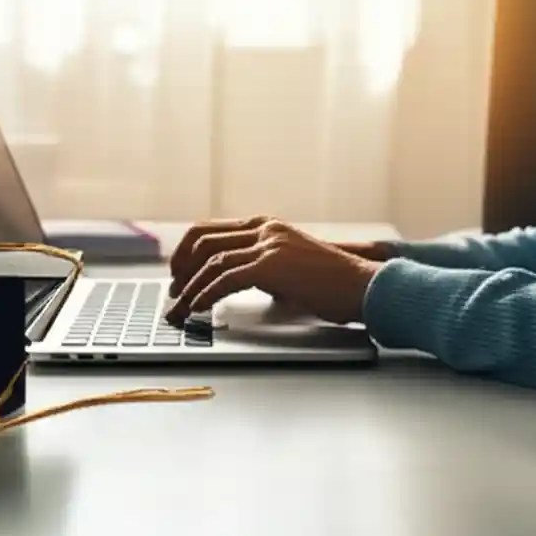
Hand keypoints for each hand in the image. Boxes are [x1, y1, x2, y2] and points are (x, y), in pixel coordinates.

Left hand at [165, 216, 382, 324]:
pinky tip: (198, 308)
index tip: (177, 276)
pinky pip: (225, 279)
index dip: (186, 252)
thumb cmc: (331, 283)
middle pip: (203, 240)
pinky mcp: (272, 265)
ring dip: (189, 289)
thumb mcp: (289, 265)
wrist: (363, 286)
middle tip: (173, 294)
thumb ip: (260, 265)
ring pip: (211, 262)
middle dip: (181, 269)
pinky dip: (206, 294)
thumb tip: (228, 281)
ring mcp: (269, 245)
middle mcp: (265, 229)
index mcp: (266, 225)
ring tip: (179, 311)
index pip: (210, 230)